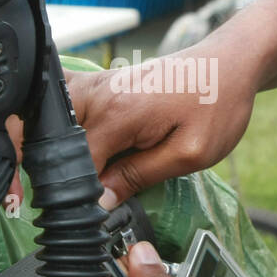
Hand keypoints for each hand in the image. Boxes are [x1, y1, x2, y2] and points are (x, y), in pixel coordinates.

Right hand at [66, 43, 259, 208]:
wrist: (229, 63)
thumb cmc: (218, 105)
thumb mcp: (188, 153)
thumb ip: (140, 176)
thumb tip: (101, 200)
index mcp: (118, 114)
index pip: (74, 165)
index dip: (75, 194)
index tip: (86, 213)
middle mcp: (99, 94)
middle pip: (48, 138)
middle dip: (48, 168)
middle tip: (66, 193)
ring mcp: (97, 83)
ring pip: (48, 119)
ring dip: (50, 147)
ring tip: (69, 172)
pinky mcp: (101, 82)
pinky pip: (64, 102)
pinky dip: (57, 124)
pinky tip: (69, 143)